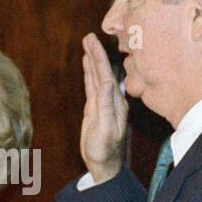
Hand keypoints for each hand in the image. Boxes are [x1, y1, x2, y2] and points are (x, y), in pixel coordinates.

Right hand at [80, 32, 127, 184]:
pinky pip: (92, 85)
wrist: (104, 165)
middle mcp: (111, 99)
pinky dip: (89, 72)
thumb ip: (105, 106)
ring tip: (87, 43)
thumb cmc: (104, 150)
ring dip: (92, 60)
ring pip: (97, 76)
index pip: (106, 75)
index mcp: (115, 102)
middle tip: (89, 36)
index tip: (92, 42)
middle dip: (96, 53)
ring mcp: (103, 102)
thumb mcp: (105, 129)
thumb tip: (107, 82)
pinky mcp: (95, 108)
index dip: (99, 58)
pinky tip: (87, 63)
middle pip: (102, 71)